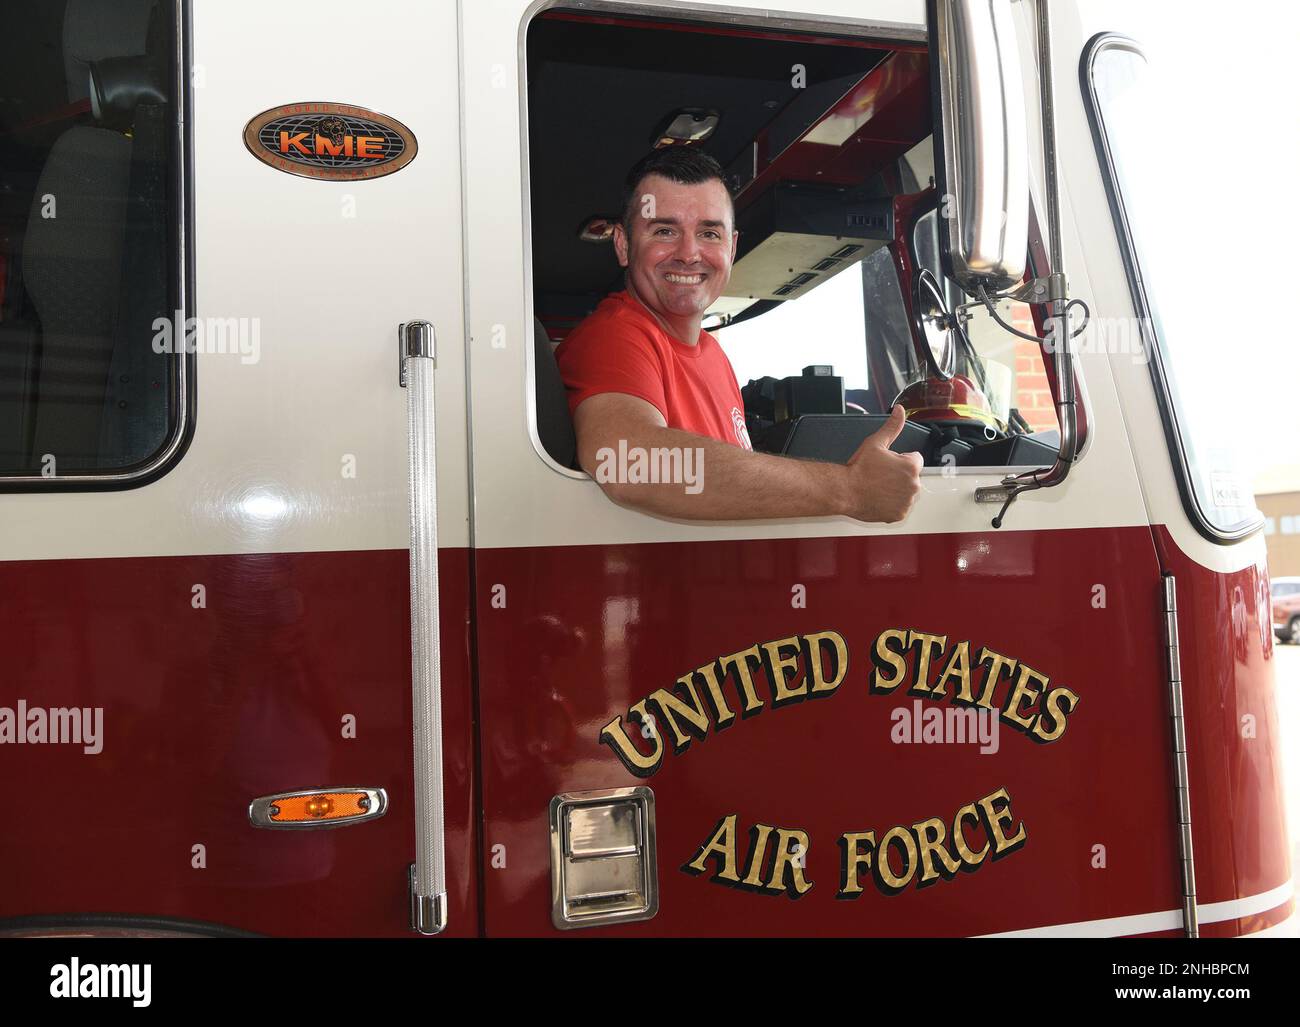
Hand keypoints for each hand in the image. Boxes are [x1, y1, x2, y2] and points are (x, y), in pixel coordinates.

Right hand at [841, 405, 922, 522]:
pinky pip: (899, 507)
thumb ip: (892, 426)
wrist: (845, 490)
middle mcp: (913, 485)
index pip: (915, 459)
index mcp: (911, 466)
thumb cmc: (858, 469)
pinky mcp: (899, 514)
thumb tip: (900, 411)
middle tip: (880, 475)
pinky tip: (879, 498)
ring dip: (896, 490)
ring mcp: (906, 501)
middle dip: (899, 475)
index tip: (888, 464)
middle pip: (911, 477)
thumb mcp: (876, 442)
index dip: (900, 460)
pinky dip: (891, 504)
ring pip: (905, 492)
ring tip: (878, 487)